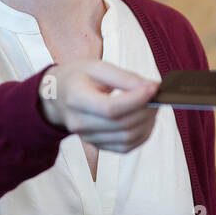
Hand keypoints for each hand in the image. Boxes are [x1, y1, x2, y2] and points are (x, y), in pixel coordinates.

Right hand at [39, 60, 159, 153]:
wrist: (57, 97)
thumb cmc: (78, 77)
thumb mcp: (96, 67)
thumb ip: (123, 77)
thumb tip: (151, 88)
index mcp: (75, 98)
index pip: (110, 108)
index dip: (136, 100)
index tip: (154, 87)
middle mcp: (79, 123)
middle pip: (121, 125)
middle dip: (146, 110)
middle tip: (158, 96)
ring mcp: (87, 137)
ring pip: (126, 139)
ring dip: (147, 123)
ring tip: (153, 106)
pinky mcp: (98, 145)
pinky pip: (126, 147)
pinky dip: (142, 134)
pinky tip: (146, 120)